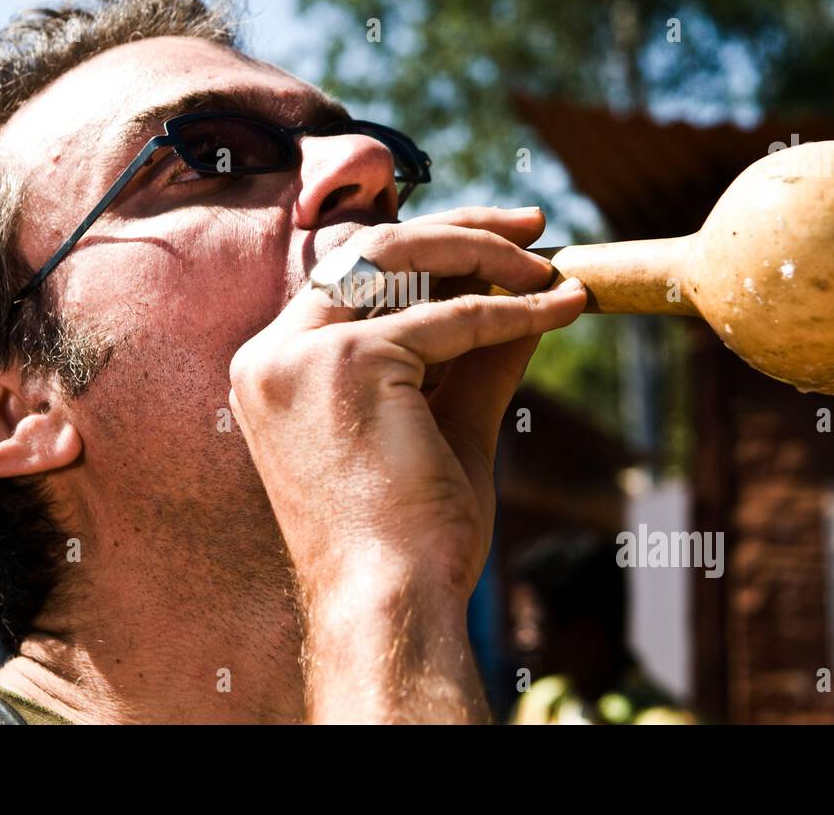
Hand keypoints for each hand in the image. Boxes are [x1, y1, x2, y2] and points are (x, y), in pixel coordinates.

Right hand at [228, 207, 586, 721]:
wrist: (389, 603)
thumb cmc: (411, 535)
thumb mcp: (447, 423)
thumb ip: (475, 355)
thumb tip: (526, 296)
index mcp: (277, 370)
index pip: (354, 279)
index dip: (429, 252)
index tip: (499, 249)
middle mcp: (272, 354)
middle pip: (371, 250)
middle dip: (458, 230)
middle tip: (532, 229)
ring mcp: (300, 355)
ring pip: (402, 260)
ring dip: (484, 253)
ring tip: (548, 264)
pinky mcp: (344, 362)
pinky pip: (448, 318)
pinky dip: (511, 310)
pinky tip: (560, 309)